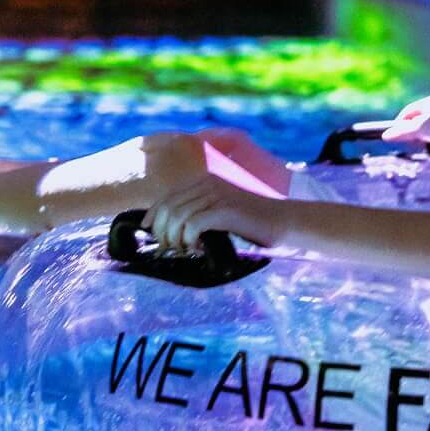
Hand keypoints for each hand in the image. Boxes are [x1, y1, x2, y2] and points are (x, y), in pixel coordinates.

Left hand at [144, 173, 281, 253]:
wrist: (281, 220)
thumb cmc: (249, 221)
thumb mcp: (219, 209)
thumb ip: (197, 211)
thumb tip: (167, 228)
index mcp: (203, 181)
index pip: (166, 196)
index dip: (152, 215)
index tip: (148, 232)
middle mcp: (207, 184)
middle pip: (168, 207)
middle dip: (162, 231)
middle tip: (168, 248)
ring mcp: (217, 195)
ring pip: (178, 216)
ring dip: (175, 238)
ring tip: (183, 249)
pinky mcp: (226, 209)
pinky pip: (194, 224)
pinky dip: (189, 238)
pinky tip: (197, 247)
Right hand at [379, 94, 429, 143]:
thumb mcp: (419, 129)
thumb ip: (402, 132)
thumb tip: (385, 136)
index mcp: (429, 102)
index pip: (408, 111)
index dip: (399, 123)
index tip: (392, 134)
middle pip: (416, 122)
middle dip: (410, 133)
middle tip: (406, 142)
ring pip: (425, 131)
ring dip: (420, 139)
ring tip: (420, 146)